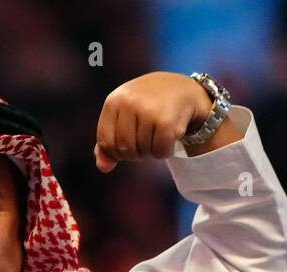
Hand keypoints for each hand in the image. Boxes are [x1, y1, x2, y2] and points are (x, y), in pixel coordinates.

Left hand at [93, 71, 215, 171]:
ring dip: (151, 151)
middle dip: (135, 153)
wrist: (183, 89)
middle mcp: (129, 103)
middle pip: (124, 149)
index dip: (116, 151)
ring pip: (142, 152)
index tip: (128, 144)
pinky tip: (169, 138)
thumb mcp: (123, 117)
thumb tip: (103, 167)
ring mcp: (148, 111)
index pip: (105, 142)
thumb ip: (108, 142)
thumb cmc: (148, 106)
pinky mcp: (166, 122)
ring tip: (157, 135)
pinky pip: (159, 152)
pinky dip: (165, 152)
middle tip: (146, 140)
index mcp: (114, 101)